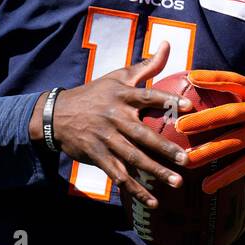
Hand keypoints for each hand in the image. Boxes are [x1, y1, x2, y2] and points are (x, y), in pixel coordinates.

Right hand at [30, 41, 190, 207]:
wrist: (55, 115)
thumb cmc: (95, 93)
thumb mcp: (118, 77)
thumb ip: (146, 65)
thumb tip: (167, 44)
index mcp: (122, 96)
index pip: (148, 97)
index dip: (168, 100)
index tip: (189, 106)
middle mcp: (115, 118)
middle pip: (143, 134)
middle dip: (165, 148)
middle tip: (186, 159)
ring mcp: (106, 140)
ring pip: (133, 158)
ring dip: (155, 172)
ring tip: (177, 182)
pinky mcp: (99, 157)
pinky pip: (119, 176)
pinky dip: (136, 189)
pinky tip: (153, 200)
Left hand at [174, 70, 244, 192]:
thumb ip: (244, 92)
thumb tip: (209, 85)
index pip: (233, 80)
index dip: (212, 78)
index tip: (190, 77)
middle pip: (228, 114)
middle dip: (202, 120)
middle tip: (180, 125)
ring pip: (232, 142)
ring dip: (207, 152)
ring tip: (185, 160)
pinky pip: (243, 165)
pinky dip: (224, 176)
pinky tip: (208, 186)